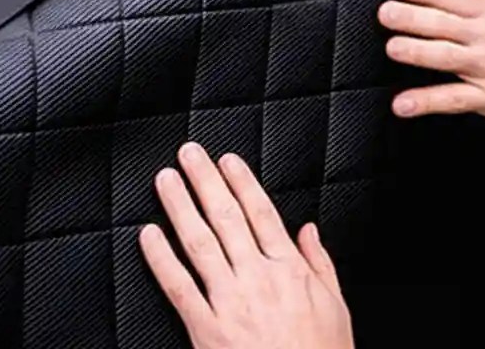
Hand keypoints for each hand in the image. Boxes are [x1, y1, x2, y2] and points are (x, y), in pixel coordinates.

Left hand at [139, 143, 352, 348]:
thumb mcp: (337, 308)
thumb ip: (320, 264)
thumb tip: (308, 230)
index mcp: (291, 271)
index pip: (261, 214)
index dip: (241, 183)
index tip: (227, 160)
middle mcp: (259, 279)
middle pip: (226, 219)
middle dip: (205, 181)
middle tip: (188, 153)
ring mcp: (231, 303)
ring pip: (199, 243)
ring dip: (179, 207)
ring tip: (165, 180)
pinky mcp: (207, 330)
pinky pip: (178, 287)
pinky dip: (161, 259)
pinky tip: (147, 236)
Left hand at [378, 0, 484, 120]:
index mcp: (484, 10)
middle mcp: (483, 35)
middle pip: (444, 23)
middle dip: (414, 18)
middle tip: (387, 14)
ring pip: (447, 57)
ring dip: (419, 52)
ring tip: (394, 48)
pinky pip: (454, 99)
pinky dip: (427, 102)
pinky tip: (404, 104)